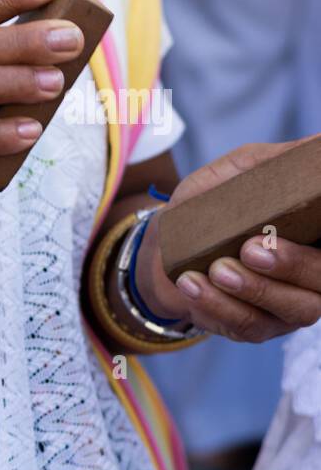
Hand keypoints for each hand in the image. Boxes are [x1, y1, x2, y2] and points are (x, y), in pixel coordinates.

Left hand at [136, 140, 320, 342]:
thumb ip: (277, 162)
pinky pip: (248, 324)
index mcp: (319, 236)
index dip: (319, 248)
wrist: (164, 247)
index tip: (298, 221)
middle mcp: (317, 274)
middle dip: (293, 266)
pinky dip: (218, 306)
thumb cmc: (211, 205)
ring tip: (217, 269)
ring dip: (255, 290)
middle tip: (251, 248)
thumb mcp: (239, 172)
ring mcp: (291, 305)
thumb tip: (318, 142)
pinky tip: (192, 285)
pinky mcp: (257, 327)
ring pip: (295, 308)